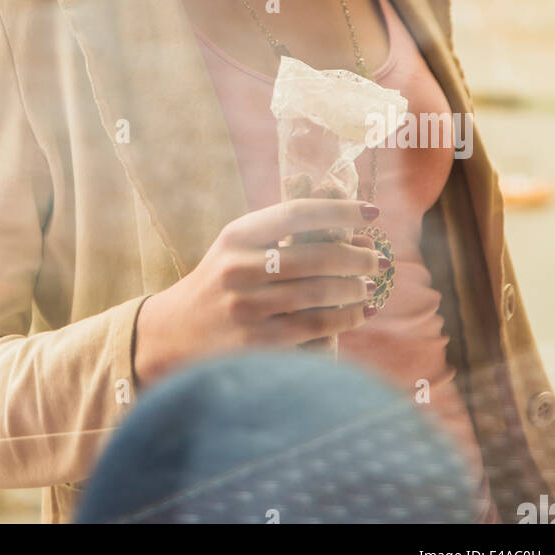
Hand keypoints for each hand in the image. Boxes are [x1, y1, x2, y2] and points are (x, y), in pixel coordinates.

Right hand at [133, 199, 383, 386]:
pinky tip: (360, 313)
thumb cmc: (222, 282)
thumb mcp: (238, 247)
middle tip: (379, 259)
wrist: (175, 333)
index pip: (296, 213)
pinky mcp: (255, 344)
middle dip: (357, 257)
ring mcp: (246, 308)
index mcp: (236, 236)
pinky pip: (314, 328)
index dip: (340, 210)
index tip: (372, 212)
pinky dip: (346, 318)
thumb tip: (348, 224)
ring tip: (370, 286)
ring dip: (355, 290)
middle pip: (316, 257)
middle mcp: (238, 268)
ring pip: (320, 295)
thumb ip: (282, 233)